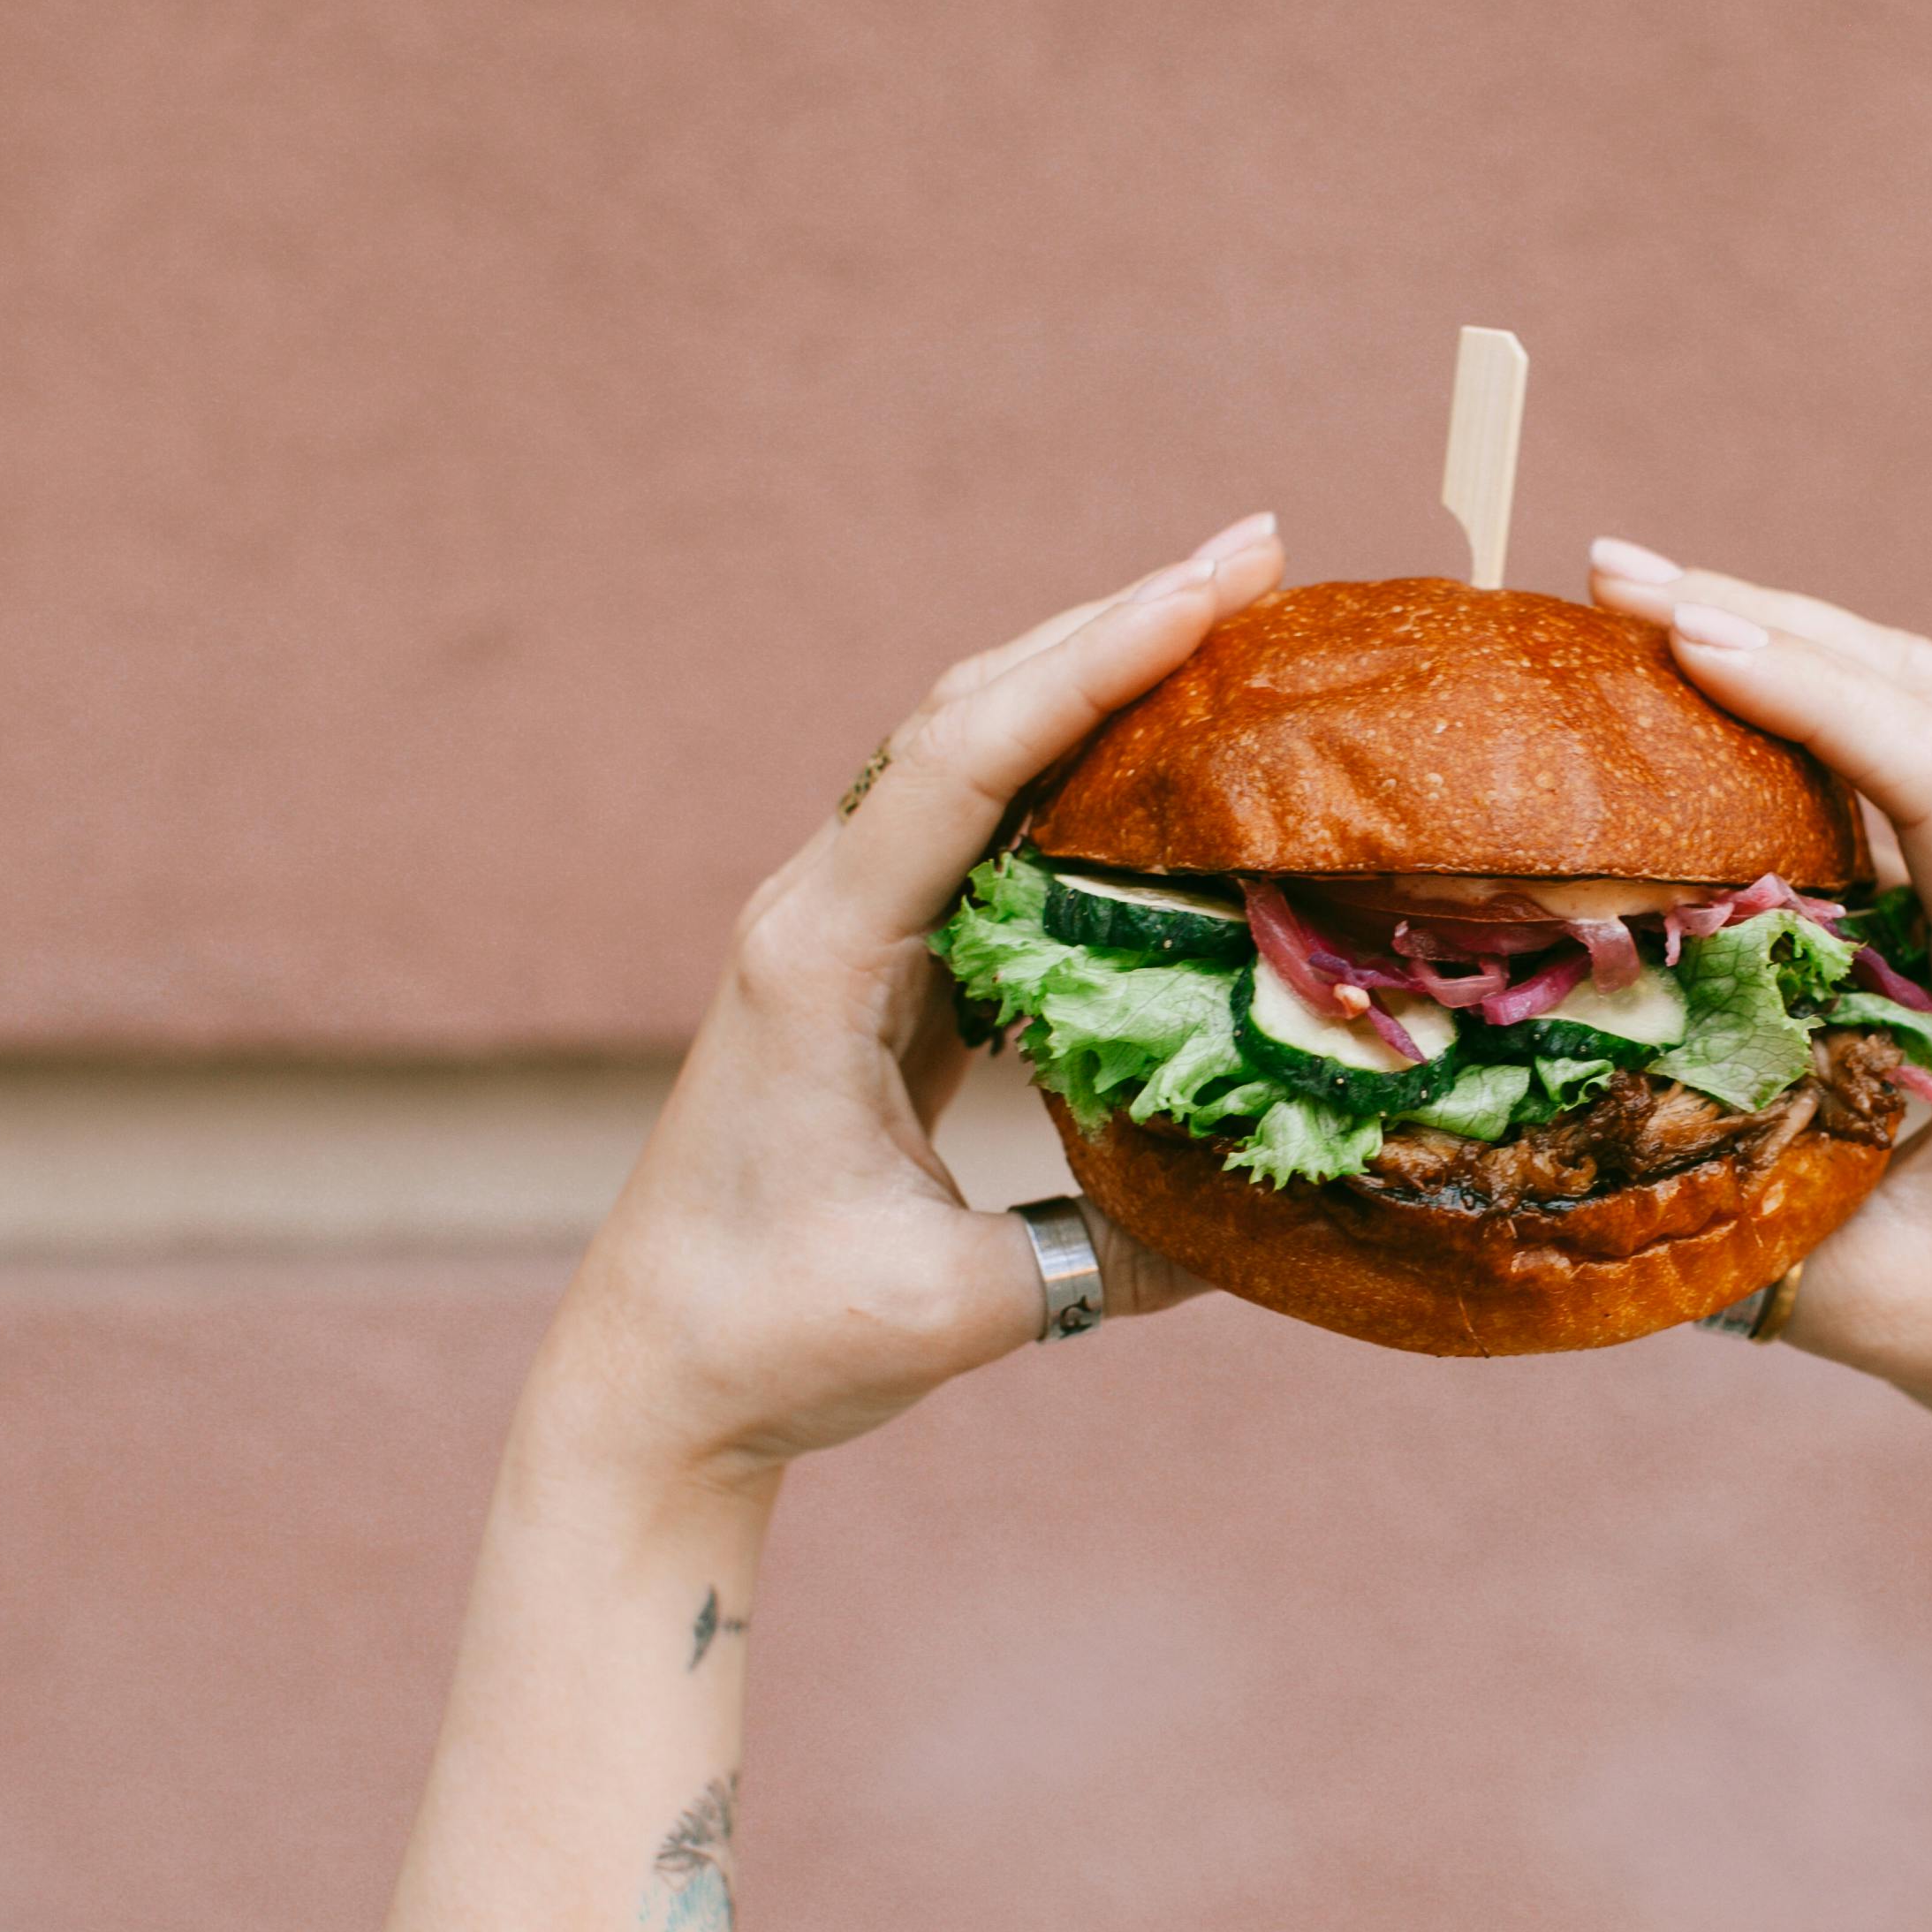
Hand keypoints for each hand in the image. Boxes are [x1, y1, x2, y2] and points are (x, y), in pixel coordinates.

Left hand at [525, 515, 1287, 1494]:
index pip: (963, 764)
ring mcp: (846, 928)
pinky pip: (980, 829)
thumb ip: (1117, 1255)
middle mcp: (822, 910)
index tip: (1212, 584)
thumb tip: (1277, 1211)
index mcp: (819, 957)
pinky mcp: (878, 967)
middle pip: (969, 713)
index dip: (1093, 663)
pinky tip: (1169, 760)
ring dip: (1093, 676)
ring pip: (971, 753)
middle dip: (1114, 623)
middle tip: (1259, 553)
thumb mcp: (957, 1309)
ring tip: (1234, 620)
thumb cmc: (775, 1340)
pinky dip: (1075, 769)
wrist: (654, 1378)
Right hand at [1588, 539, 1931, 1460]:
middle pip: (1927, 694)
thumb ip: (1709, 1196)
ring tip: (1638, 601)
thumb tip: (1535, 1113)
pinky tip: (1707, 688)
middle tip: (1608, 580)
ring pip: (1924, 702)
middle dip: (1768, 618)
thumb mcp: (1846, 1288)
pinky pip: (1915, 759)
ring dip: (1786, 635)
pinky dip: (1811, 701)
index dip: (1810, 692)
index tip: (1679, 640)